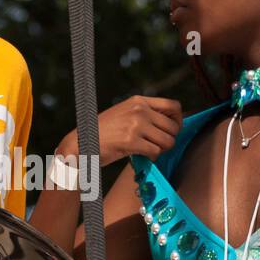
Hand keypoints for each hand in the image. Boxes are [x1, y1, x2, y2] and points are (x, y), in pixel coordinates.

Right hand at [57, 95, 182, 165]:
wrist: (81, 143)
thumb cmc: (103, 132)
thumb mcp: (125, 114)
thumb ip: (146, 115)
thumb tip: (173, 125)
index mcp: (138, 101)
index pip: (174, 106)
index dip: (178, 121)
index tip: (171, 131)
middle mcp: (139, 109)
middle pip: (173, 126)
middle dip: (170, 139)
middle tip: (159, 146)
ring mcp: (135, 124)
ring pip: (167, 141)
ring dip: (161, 150)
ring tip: (149, 151)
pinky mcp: (131, 141)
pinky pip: (155, 151)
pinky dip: (152, 158)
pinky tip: (143, 157)